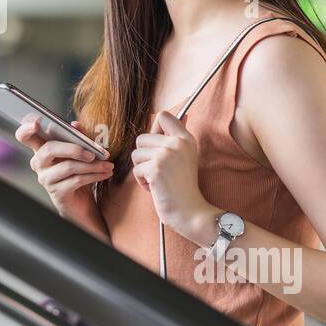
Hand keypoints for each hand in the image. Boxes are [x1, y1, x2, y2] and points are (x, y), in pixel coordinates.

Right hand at [15, 118, 113, 222]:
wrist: (83, 203)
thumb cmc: (79, 173)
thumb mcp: (81, 152)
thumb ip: (78, 136)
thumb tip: (76, 124)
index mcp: (41, 149)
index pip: (24, 137)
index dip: (26, 129)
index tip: (36, 122)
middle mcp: (38, 164)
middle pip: (50, 149)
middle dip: (74, 148)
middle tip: (93, 153)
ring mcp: (46, 179)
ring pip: (68, 166)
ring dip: (92, 165)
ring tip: (107, 165)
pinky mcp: (57, 193)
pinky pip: (76, 180)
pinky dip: (94, 175)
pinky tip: (104, 174)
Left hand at [131, 110, 208, 233]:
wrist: (190, 210)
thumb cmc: (183, 185)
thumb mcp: (186, 155)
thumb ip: (177, 136)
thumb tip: (177, 115)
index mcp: (186, 138)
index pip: (163, 116)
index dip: (154, 130)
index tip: (159, 147)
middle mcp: (177, 143)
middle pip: (142, 138)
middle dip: (144, 156)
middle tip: (159, 170)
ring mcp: (166, 155)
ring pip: (136, 154)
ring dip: (142, 169)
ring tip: (157, 179)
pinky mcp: (155, 168)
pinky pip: (136, 170)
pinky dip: (142, 181)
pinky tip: (155, 188)